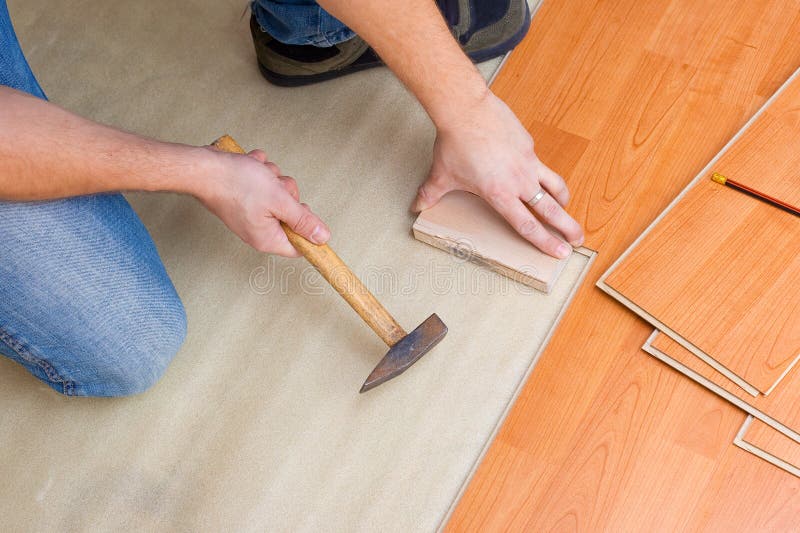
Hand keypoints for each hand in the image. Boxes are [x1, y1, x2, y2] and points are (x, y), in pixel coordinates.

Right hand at [197, 148, 329, 256]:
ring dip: (274, 179)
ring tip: (259, 174)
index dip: (307, 230)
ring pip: (279, 195)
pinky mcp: (245, 198)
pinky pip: (265, 184)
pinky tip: (251, 168)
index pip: (298, 246)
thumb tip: (322, 238)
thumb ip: (303, 220)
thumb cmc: (236, 183)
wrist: (203, 167)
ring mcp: (251, 213)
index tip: (306, 212)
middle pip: (291, 216)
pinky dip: (260, 173)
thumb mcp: (280, 201)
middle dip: (288, 195)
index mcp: (267, 238)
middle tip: (277, 187)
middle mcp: (258, 229)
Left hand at [412, 91, 583, 258]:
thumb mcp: (441, 175)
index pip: (527, 225)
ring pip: (554, 185)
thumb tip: (416, 205)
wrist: (466, 109)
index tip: (560, 252)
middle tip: (578, 239)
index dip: (545, 241)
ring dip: (563, 200)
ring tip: (566, 207)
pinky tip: (534, 172)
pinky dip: (541, 173)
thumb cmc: (454, 144)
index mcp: (500, 195)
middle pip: (551, 210)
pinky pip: (540, 163)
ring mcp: (527, 161)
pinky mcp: (528, 144)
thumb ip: (430, 194)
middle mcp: (519, 181)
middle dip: (567, 227)